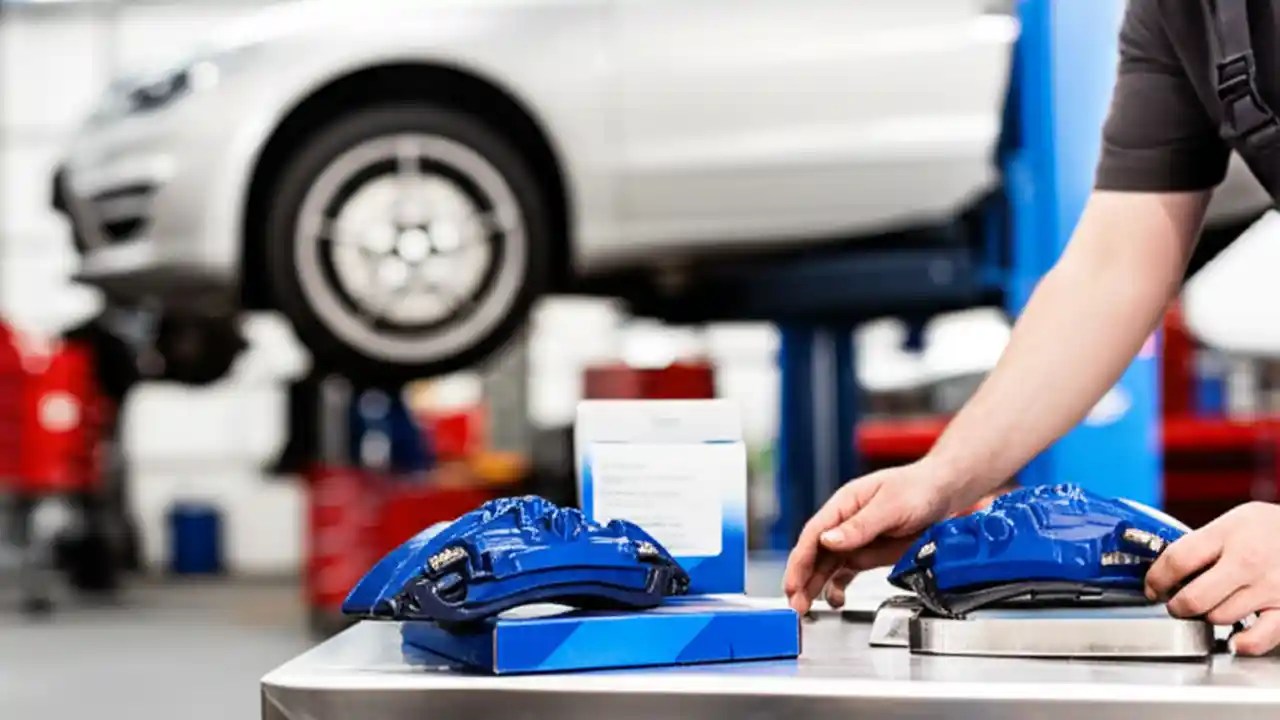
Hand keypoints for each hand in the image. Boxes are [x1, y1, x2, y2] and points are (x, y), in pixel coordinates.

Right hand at [782, 459, 960, 613]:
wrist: (944, 493)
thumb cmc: (917, 489)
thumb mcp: (890, 506)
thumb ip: (859, 526)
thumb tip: (827, 541)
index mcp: (844, 504)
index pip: (814, 534)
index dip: (800, 560)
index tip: (793, 583)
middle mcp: (844, 523)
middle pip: (814, 553)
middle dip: (801, 579)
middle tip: (795, 605)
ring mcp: (855, 540)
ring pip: (826, 566)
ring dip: (814, 586)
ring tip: (806, 608)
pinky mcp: (868, 554)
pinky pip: (845, 573)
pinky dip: (837, 588)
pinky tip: (834, 600)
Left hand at [1146, 502, 1279, 655]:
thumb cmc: (1271, 528)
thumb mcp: (1234, 521)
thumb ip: (1204, 542)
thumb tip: (1168, 567)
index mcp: (1228, 535)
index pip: (1176, 561)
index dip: (1155, 579)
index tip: (1152, 587)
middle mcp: (1247, 562)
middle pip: (1193, 598)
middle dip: (1175, 605)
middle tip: (1175, 603)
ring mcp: (1268, 588)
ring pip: (1219, 617)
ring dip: (1206, 617)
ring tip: (1208, 607)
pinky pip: (1258, 638)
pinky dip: (1242, 643)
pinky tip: (1234, 637)